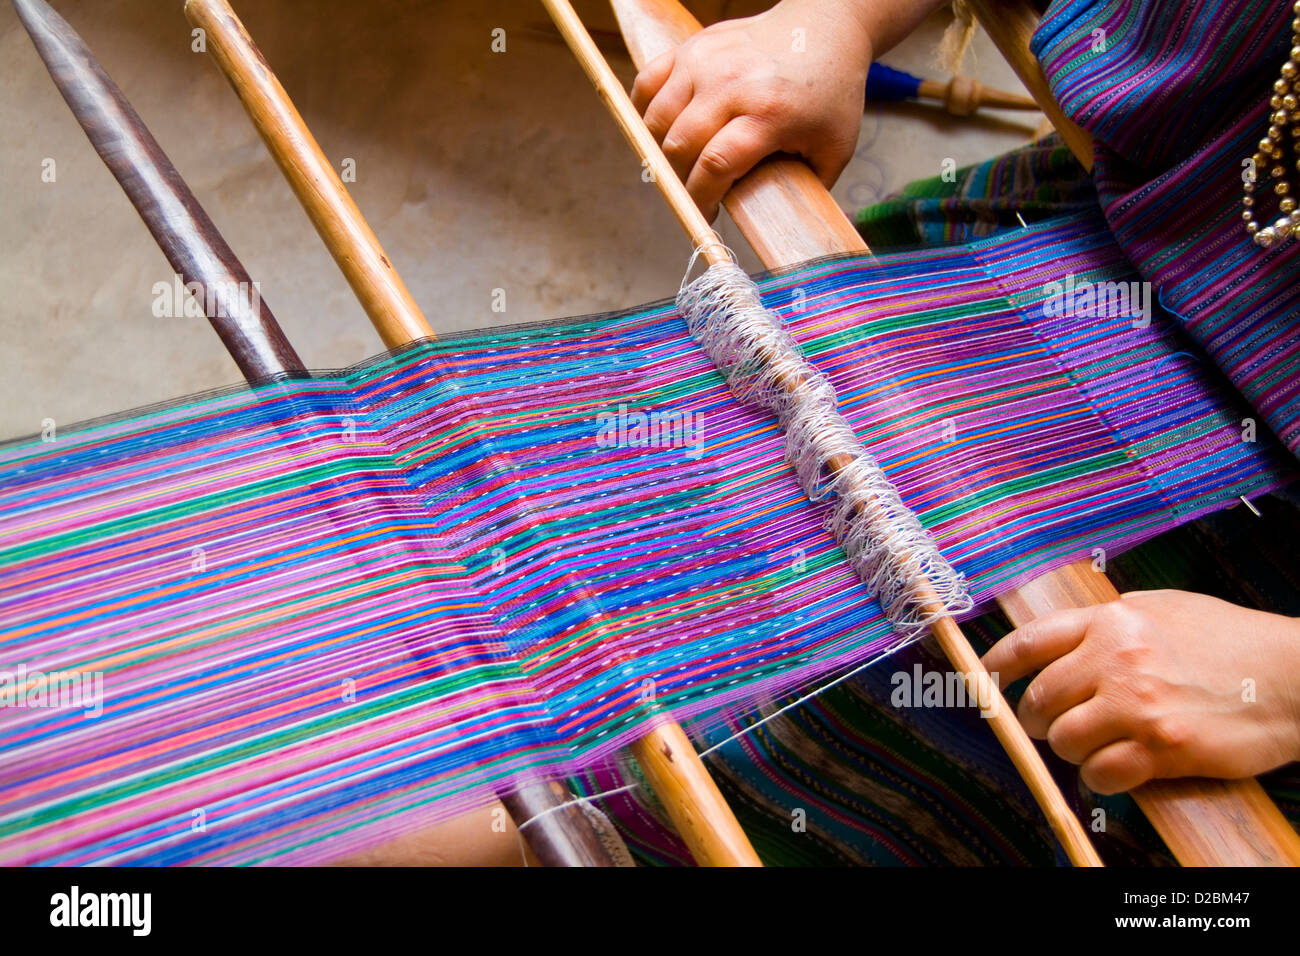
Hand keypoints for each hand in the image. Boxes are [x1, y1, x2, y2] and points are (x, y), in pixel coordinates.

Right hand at [629, 0, 871, 220]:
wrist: (824, 28)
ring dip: (661, 150)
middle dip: (681, 181)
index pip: (714, 165)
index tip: (704, 217)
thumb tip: (769, 224)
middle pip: (679, 146)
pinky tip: (662, 130)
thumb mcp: (833, 149)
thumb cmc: (830, 92)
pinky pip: (647, 83)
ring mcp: (707, 60)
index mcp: (769, 112)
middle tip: (696, 192)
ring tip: (683, 163)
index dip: (701, 200)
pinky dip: (645, 112)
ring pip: (657, 119)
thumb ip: (803, 188)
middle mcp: (732, 83)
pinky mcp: (692, 46)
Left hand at [982, 590, 1299, 793]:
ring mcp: (1137, 705)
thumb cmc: (1231, 640)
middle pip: (1038, 700)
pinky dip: (1102, 778)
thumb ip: (1109, 622)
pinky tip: (1119, 769)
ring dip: (1073, 750)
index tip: (986, 682)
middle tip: (1052, 725)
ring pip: (1063, 740)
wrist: (1294, 675)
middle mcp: (1115, 659)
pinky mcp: (1161, 748)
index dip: (996, 667)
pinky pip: (1100, 774)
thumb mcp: (1163, 609)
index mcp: (1109, 622)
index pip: (1028, 644)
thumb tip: (1062, 638)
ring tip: (1097, 745)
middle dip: (1036, 719)